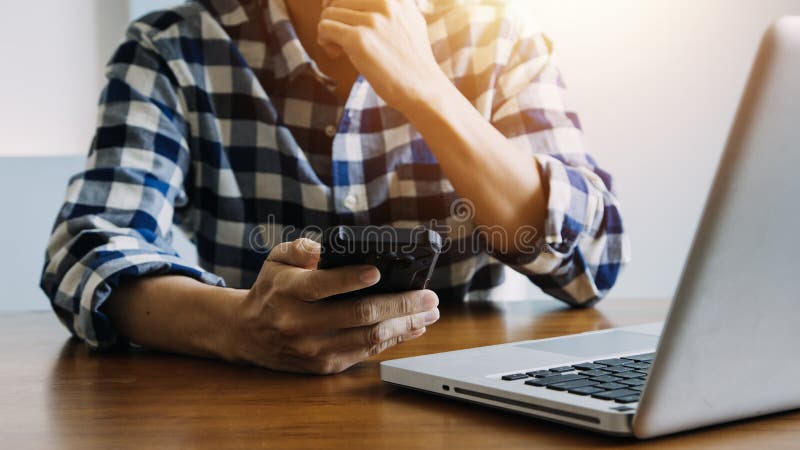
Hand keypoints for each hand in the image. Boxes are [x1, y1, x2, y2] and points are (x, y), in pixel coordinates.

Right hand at [229, 238, 439, 373]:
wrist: (247, 334)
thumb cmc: (272, 290)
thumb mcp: (276, 260)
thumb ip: (300, 248)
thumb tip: (327, 249)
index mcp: (289, 292)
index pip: (323, 285)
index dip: (352, 278)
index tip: (378, 271)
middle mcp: (301, 323)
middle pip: (359, 315)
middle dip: (400, 304)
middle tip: (428, 296)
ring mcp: (314, 349)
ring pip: (369, 338)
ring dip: (405, 325)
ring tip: (429, 313)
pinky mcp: (324, 366)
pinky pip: (366, 353)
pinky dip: (393, 340)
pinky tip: (412, 328)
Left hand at [318, 0, 446, 112]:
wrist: (422, 88)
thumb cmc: (413, 62)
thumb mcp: (410, 21)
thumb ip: (392, 8)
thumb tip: (360, 4)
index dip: (343, 2)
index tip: (344, 17)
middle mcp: (385, 3)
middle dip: (334, 18)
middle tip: (340, 38)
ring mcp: (372, 21)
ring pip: (329, 13)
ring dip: (328, 31)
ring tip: (339, 48)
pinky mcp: (359, 39)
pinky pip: (325, 28)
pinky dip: (324, 41)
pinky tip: (336, 53)